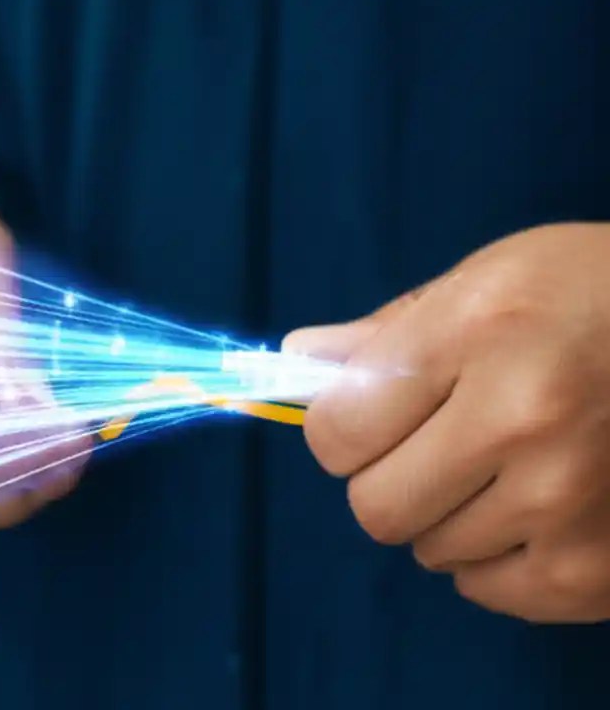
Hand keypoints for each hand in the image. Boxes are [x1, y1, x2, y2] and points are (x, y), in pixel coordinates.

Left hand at [285, 223, 609, 622]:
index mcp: (477, 335)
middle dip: (387, 478)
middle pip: (375, 507)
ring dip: (450, 516)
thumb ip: (384, 334)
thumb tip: (294, 363)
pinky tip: (537, 507)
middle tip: (437, 445)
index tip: (368, 418)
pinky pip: (492, 591)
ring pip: (432, 551)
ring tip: (507, 466)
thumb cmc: (591, 294)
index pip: (337, 430)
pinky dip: (498, 559)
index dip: (341, 429)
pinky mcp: (603, 567)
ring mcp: (570, 501)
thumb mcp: (485, 281)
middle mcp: (523, 420)